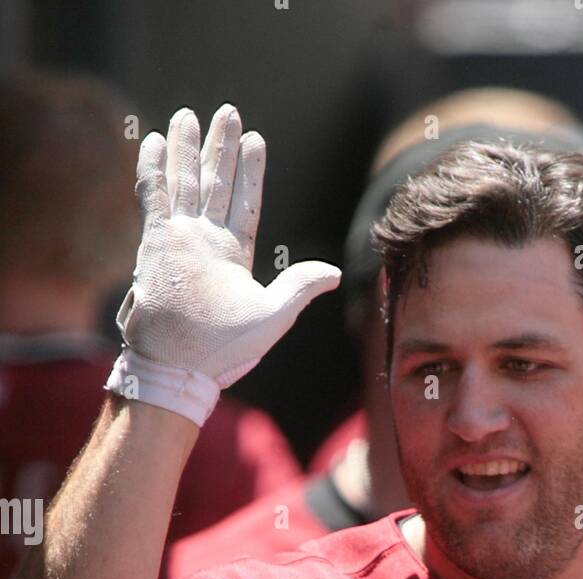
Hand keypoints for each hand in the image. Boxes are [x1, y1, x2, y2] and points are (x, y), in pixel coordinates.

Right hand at [110, 105, 340, 417]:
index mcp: (234, 256)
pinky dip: (154, 170)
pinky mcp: (154, 244)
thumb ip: (299, 288)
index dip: (250, 172)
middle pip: (214, 184)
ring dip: (187, 150)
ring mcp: (179, 242)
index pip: (245, 203)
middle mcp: (205, 243)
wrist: (179, 368)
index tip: (255, 140)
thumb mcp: (272, 317)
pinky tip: (156, 141)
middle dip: (219, 148)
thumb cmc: (225, 351)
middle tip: (226, 112)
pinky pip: (153, 198)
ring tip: (188, 115)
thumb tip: (334, 273)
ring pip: (184, 183)